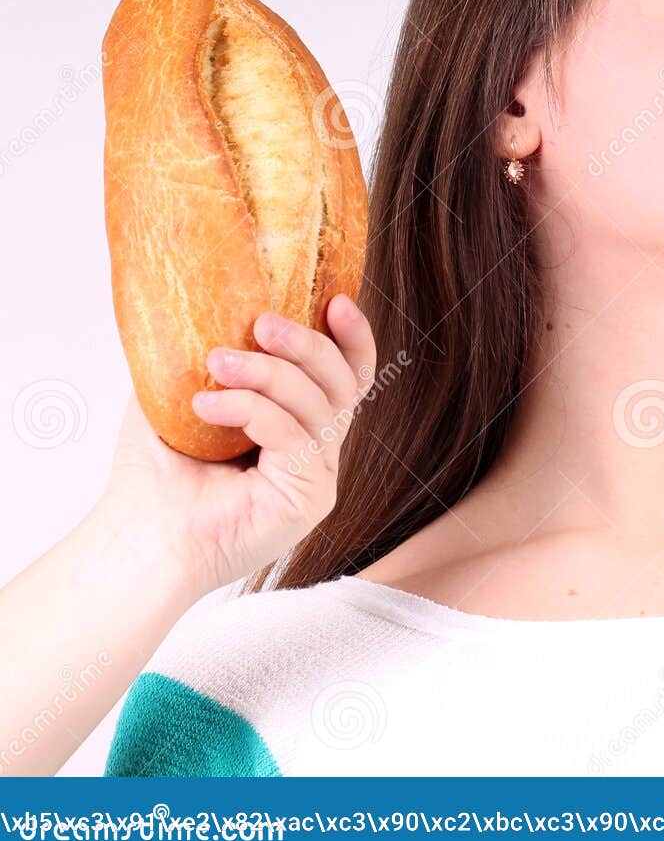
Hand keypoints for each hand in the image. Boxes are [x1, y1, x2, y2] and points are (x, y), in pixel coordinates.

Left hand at [99, 294, 376, 599]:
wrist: (136, 540)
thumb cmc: (152, 479)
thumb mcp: (177, 398)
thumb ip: (205, 357)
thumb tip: (204, 304)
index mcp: (297, 427)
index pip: (346, 376)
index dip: (350, 338)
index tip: (335, 300)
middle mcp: (317, 452)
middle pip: (342, 383)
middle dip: (307, 344)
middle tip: (261, 323)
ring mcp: (318, 477)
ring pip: (321, 405)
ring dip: (270, 373)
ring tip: (218, 362)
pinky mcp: (309, 499)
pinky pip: (295, 437)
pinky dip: (253, 411)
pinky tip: (207, 406)